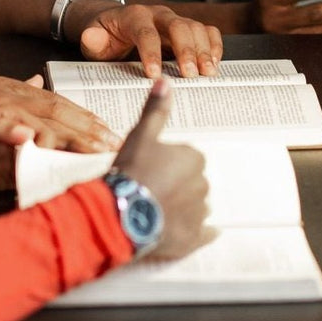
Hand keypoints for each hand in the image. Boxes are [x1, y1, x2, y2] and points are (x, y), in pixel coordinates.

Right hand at [0, 75, 118, 161]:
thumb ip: (17, 109)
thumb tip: (43, 90)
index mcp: (15, 93)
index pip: (62, 106)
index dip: (89, 121)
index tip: (113, 136)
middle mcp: (7, 95)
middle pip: (58, 110)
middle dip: (89, 129)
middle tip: (115, 146)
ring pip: (33, 116)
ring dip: (62, 131)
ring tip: (89, 147)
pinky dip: (9, 130)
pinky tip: (28, 138)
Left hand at [74, 3, 223, 78]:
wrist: (116, 24)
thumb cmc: (107, 37)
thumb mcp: (94, 40)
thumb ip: (92, 40)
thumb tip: (92, 36)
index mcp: (134, 16)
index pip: (145, 33)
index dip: (151, 53)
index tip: (154, 75)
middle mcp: (159, 14)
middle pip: (179, 26)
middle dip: (187, 51)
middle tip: (191, 75)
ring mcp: (176, 19)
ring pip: (196, 27)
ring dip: (204, 50)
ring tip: (208, 73)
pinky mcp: (188, 27)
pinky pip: (207, 30)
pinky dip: (214, 45)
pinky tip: (214, 64)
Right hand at [112, 80, 211, 260]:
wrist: (118, 213)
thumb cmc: (130, 173)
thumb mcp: (141, 135)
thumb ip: (156, 110)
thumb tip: (165, 83)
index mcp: (194, 159)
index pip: (186, 160)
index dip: (166, 165)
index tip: (150, 170)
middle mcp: (202, 185)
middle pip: (190, 183)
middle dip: (174, 187)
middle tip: (149, 191)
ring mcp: (197, 213)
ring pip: (193, 207)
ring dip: (180, 209)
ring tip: (154, 211)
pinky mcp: (192, 238)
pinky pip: (203, 234)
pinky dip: (201, 234)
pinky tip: (199, 233)